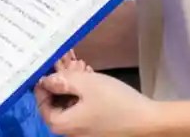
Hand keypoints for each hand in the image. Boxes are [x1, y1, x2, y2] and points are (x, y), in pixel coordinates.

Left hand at [36, 70, 157, 136]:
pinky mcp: (98, 128)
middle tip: (69, 60)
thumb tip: (44, 80)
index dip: (43, 83)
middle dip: (62, 79)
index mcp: (62, 125)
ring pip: (72, 103)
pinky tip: (91, 77)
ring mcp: (85, 131)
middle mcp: (70, 132)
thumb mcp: (85, 84)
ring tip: (82, 65)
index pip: (41, 103)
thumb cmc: (114, 101)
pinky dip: (85, 93)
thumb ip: (61, 81)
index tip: (48, 66)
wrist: (148, 121)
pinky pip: (84, 108)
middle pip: (57, 102)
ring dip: (74, 83)